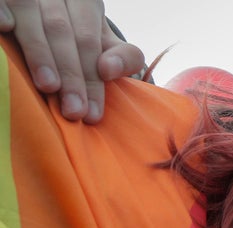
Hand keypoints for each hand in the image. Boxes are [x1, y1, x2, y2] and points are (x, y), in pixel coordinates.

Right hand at [0, 0, 145, 122]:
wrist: (44, 12)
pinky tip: (4, 25)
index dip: (91, 79)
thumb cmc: (77, 38)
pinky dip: (2, 11)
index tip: (91, 113)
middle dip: (70, 74)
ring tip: (49, 86)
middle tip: (73, 111)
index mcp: (85, 3)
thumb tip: (109, 69)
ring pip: (31, 14)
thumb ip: (122, 57)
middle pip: (61, 31)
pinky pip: (4, 0)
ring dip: (40, 52)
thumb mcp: (104, 46)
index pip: (89, 41)